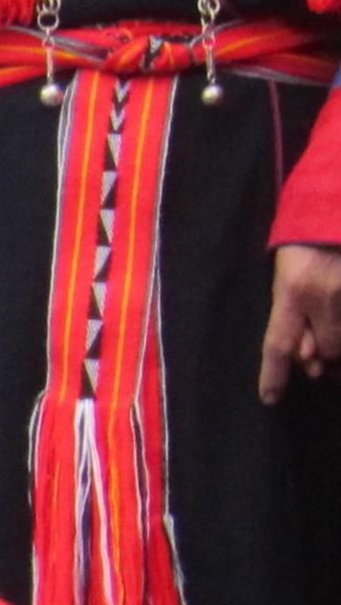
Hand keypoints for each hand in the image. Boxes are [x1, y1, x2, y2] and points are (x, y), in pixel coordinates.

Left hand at [263, 243, 340, 400]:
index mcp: (295, 289)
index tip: (270, 399)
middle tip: (322, 366)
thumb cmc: (308, 238)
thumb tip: (307, 360)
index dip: (274, 376)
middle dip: (324, 360)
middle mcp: (327, 294)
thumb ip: (292, 313)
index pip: (280, 344)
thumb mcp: (288, 272)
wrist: (338, 205)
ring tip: (334, 345)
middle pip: (327, 350)